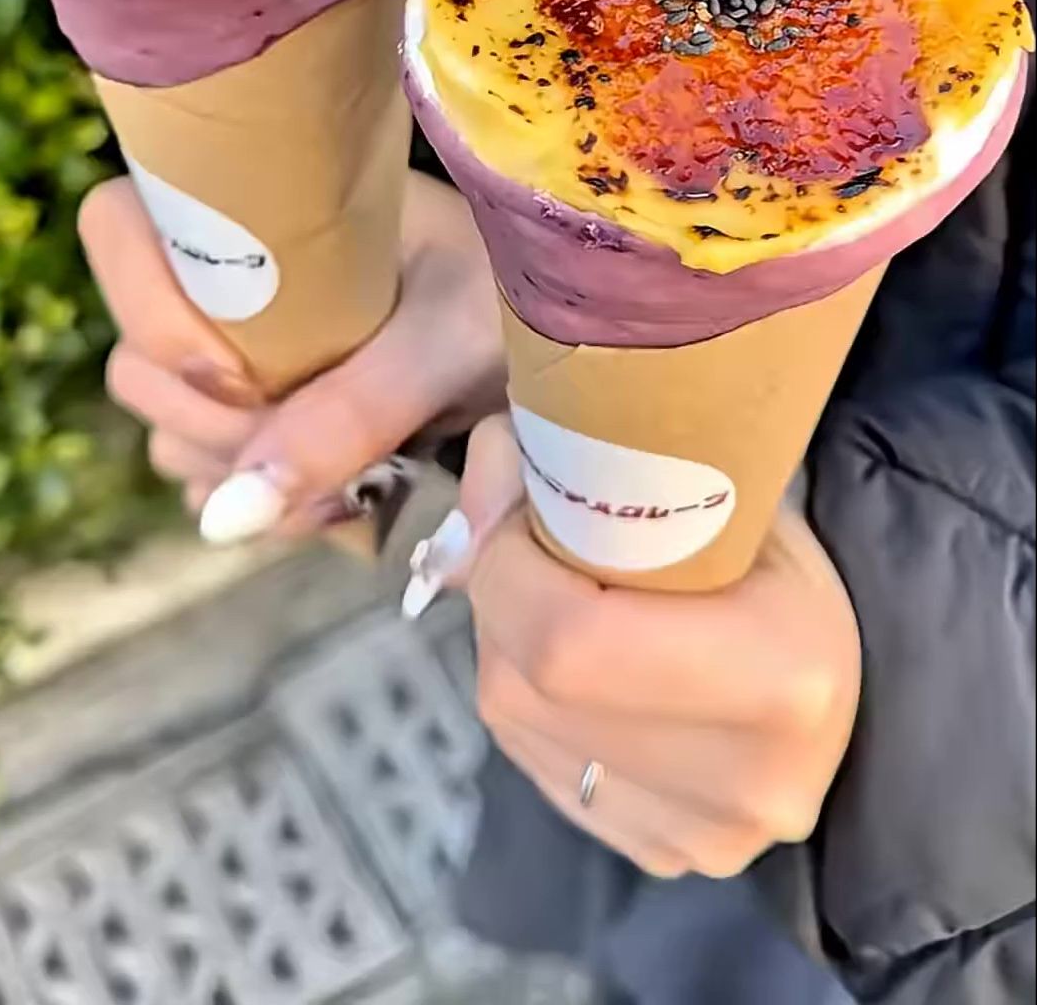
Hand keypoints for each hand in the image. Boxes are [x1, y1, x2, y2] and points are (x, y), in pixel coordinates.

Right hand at [79, 169, 505, 541]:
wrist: (563, 339)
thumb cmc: (507, 301)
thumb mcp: (444, 343)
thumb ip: (348, 414)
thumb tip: (229, 513)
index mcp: (260, 202)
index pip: (115, 225)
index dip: (152, 310)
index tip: (249, 370)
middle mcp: (229, 270)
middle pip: (138, 358)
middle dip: (215, 426)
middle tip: (320, 450)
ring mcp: (238, 345)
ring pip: (171, 429)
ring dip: (247, 477)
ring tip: (355, 483)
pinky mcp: (264, 412)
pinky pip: (214, 475)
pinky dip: (270, 504)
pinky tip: (350, 498)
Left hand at [441, 418, 860, 878]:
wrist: (835, 676)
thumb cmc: (779, 565)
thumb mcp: (716, 492)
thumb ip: (596, 472)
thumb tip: (486, 467)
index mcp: (780, 674)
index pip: (568, 637)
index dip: (508, 561)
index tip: (517, 502)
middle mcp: (744, 780)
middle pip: (527, 681)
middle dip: (498, 594)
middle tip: (523, 537)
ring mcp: (701, 836)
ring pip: (514, 722)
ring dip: (503, 642)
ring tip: (553, 591)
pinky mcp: (661, 855)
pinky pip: (533, 761)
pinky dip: (526, 695)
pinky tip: (571, 659)